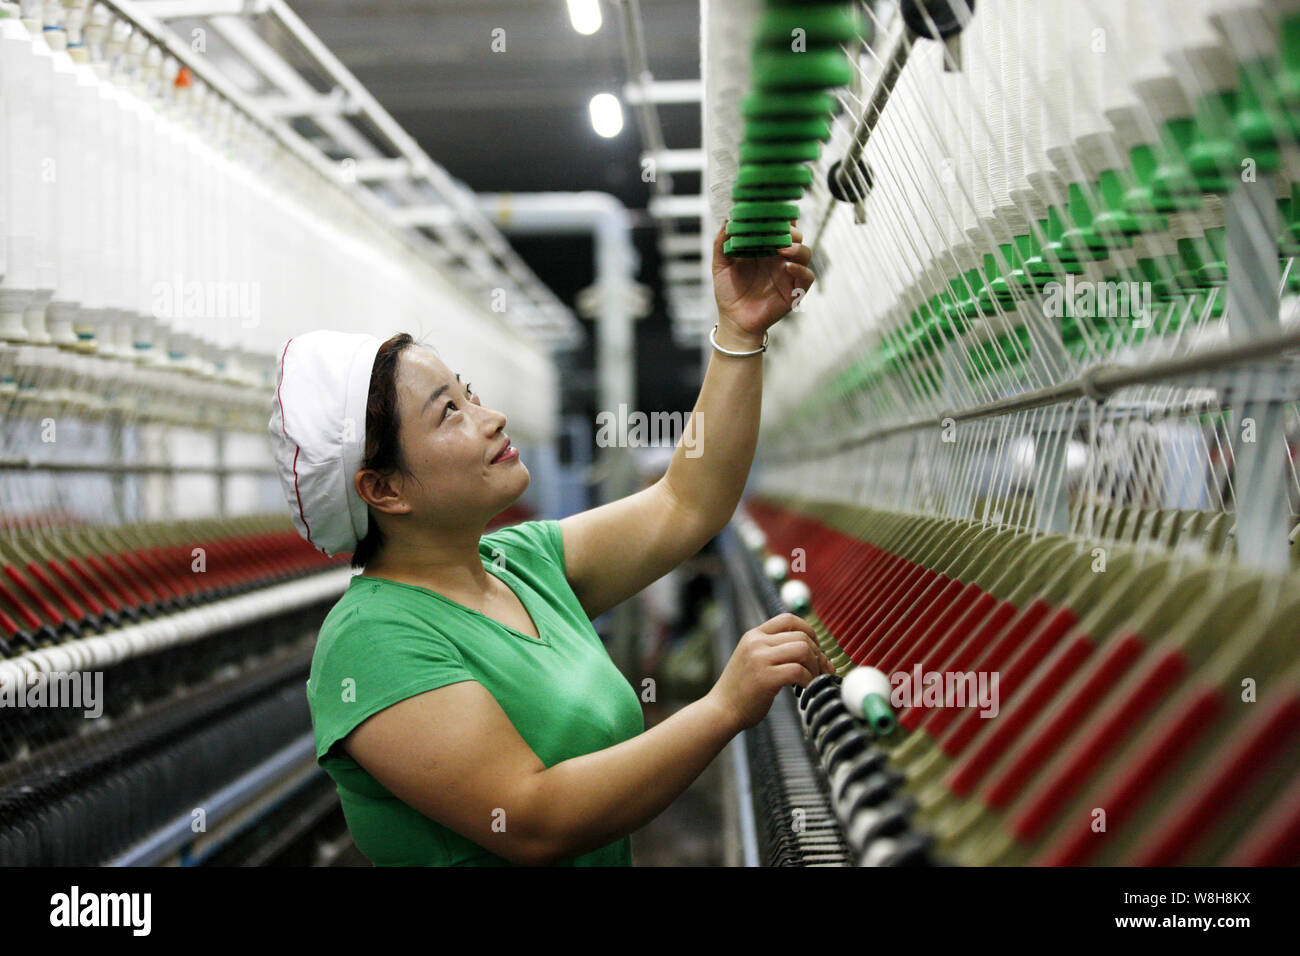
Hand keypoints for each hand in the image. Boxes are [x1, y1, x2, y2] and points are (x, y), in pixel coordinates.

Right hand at [706, 612, 834, 732]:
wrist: (721, 711)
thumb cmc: (741, 691)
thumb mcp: (754, 660)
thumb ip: (777, 651)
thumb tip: (818, 653)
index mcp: (753, 635)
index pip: (788, 619)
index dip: (808, 630)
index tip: (814, 647)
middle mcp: (756, 643)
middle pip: (801, 636)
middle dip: (817, 653)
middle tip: (820, 670)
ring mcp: (759, 659)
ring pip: (803, 650)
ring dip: (815, 666)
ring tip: (811, 680)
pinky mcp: (765, 678)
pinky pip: (798, 671)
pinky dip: (808, 680)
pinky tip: (804, 688)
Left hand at [711, 220, 814, 342]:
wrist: (734, 321)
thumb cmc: (729, 293)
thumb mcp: (721, 266)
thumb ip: (721, 244)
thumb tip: (726, 221)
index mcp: (764, 248)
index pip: (778, 227)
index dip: (780, 217)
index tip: (775, 208)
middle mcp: (779, 258)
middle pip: (796, 236)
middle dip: (792, 230)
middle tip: (781, 230)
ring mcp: (789, 273)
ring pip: (805, 252)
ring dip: (797, 248)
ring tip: (783, 249)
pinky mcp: (795, 290)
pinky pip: (807, 276)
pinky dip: (800, 269)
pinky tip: (787, 267)